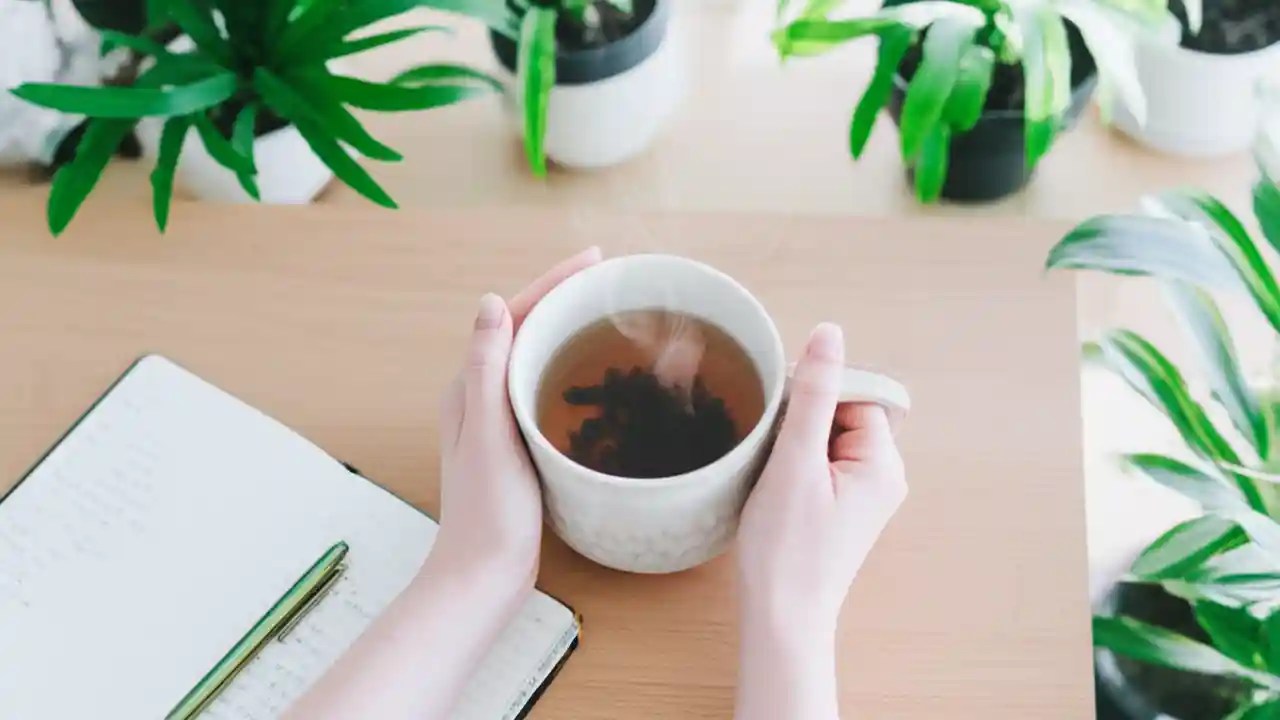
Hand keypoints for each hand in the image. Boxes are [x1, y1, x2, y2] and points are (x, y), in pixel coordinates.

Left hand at [432, 247, 602, 593]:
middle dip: (565, 298)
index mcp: (470, 389)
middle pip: (526, 330)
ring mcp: (499, 422)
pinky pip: (546, 389)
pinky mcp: (519, 446)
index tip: (595, 259)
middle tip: (612, 279)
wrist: (483, 577)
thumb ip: (487, 371)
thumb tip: (490, 302)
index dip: (553, 283)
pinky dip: (572, 369)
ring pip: (537, 358)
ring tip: (611, 313)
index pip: (513, 317)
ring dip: (569, 329)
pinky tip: (601, 378)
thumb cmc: (487, 514)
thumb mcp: (490, 437)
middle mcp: (480, 398)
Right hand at [737, 322, 907, 634]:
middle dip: (803, 424)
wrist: (780, 617)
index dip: (811, 401)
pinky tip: (777, 491)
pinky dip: (795, 467)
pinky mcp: (842, 508)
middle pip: (840, 414)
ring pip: (826, 438)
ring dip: (795, 446)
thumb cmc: (787, 547)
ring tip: (775, 479)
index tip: (781, 429)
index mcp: (884, 463)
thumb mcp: (795, 461)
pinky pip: (821, 463)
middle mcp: (884, 476)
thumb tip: (829, 333)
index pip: (851, 396)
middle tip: (775, 459)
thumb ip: (813, 394)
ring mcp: (864, 494)